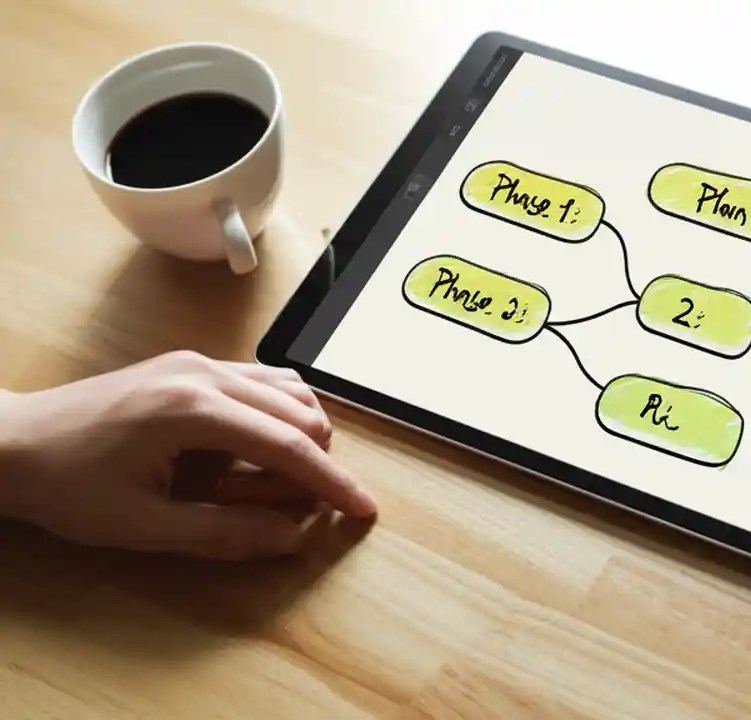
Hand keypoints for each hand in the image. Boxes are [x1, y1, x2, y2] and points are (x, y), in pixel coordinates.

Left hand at [0, 351, 375, 559]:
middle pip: (299, 413)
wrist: (11, 444)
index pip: (288, 445)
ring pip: (289, 391)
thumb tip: (291, 538)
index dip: (331, 483)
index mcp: (193, 409)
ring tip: (258, 485)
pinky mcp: (192, 364)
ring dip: (297, 438)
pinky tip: (248, 453)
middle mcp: (204, 373)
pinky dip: (277, 418)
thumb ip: (224, 534)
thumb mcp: (143, 527)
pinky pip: (263, 383)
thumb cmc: (68, 486)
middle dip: (310, 466)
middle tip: (278, 512)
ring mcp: (199, 362)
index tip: (363, 510)